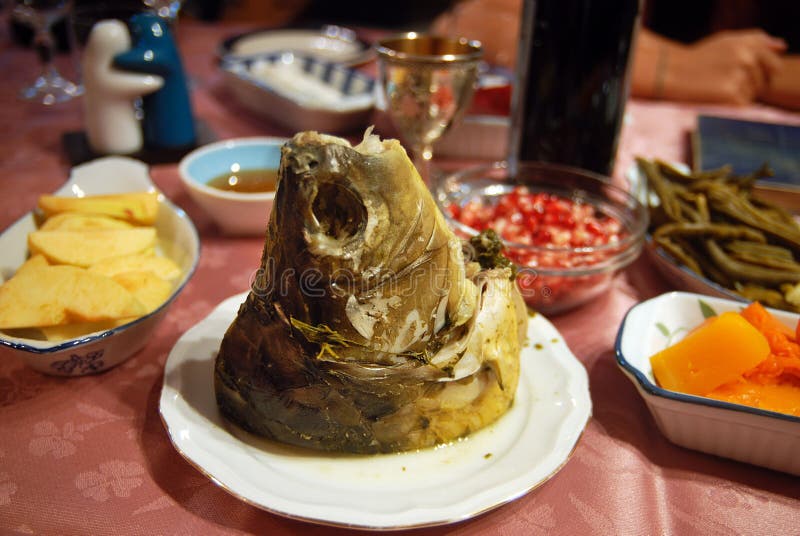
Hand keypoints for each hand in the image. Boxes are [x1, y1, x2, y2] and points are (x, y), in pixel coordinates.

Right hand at [663, 29, 785, 104]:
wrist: (670, 74)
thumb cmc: (698, 59)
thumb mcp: (726, 41)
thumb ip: (756, 40)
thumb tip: (781, 46)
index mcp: (749, 42)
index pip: (774, 64)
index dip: (759, 73)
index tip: (737, 73)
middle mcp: (747, 57)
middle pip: (765, 81)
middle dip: (749, 84)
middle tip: (724, 81)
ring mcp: (739, 76)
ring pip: (753, 94)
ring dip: (739, 95)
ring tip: (716, 87)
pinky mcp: (731, 94)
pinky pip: (743, 105)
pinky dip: (731, 105)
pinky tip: (715, 97)